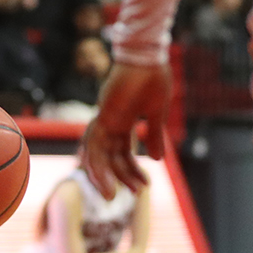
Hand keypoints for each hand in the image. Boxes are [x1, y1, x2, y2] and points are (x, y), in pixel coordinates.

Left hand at [80, 62, 172, 199]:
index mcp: (123, 121)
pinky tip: (106, 180)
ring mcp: (104, 118)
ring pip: (96, 154)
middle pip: (109, 156)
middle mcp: (110, 122)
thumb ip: (155, 136)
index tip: (144, 184)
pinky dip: (97, 164)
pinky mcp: (103, 115)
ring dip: (103, 177)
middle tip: (131, 196)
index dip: (132, 169)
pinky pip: (94, 144)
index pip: (124, 151)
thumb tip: (158, 159)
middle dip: (118, 177)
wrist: (148, 56)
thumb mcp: (157, 113)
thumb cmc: (154, 77)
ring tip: (112, 197)